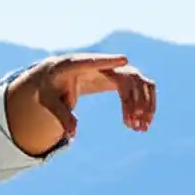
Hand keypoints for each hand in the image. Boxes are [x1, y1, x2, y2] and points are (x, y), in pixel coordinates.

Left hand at [7, 53, 155, 152]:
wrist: (57, 78)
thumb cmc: (51, 89)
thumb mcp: (49, 103)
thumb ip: (61, 115)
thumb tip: (72, 134)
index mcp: (75, 65)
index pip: (94, 61)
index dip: (108, 60)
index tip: (124, 59)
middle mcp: (98, 63)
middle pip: (125, 75)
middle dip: (133, 99)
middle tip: (134, 125)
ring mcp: (112, 68)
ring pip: (138, 81)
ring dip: (145, 104)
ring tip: (141, 129)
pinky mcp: (119, 76)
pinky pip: (141, 87)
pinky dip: (146, 103)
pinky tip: (142, 123)